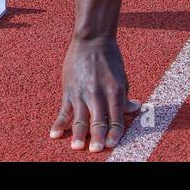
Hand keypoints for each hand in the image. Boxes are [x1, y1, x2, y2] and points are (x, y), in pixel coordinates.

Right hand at [49, 36, 140, 151]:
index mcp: (115, 91)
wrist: (92, 39)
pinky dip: (59, 123)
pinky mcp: (69, 89)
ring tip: (77, 147)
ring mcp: (82, 92)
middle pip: (99, 119)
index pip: (116, 117)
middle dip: (98, 136)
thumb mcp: (122, 77)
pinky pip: (64, 109)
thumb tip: (135, 108)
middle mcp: (99, 93)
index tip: (113, 145)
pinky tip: (54, 134)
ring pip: (80, 117)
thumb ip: (125, 96)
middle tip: (96, 150)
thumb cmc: (109, 58)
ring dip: (78, 133)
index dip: (115, 133)